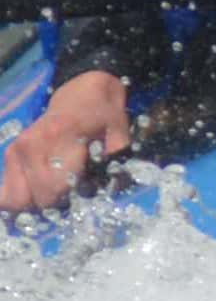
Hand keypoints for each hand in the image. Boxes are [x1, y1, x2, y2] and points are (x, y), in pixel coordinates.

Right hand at [1, 68, 130, 215]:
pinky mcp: (9, 155)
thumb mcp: (120, 132)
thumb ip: (117, 160)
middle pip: (34, 198)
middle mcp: (31, 145)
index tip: (83, 200)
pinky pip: (6, 192)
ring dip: (35, 206)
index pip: (53, 188)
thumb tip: (116, 188)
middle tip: (72, 200)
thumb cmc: (103, 115)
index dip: (69, 202)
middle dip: (54, 207)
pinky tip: (39, 195)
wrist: (81, 93)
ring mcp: (16, 151)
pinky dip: (21, 199)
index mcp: (60, 137)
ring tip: (57, 197)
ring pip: (15, 200)